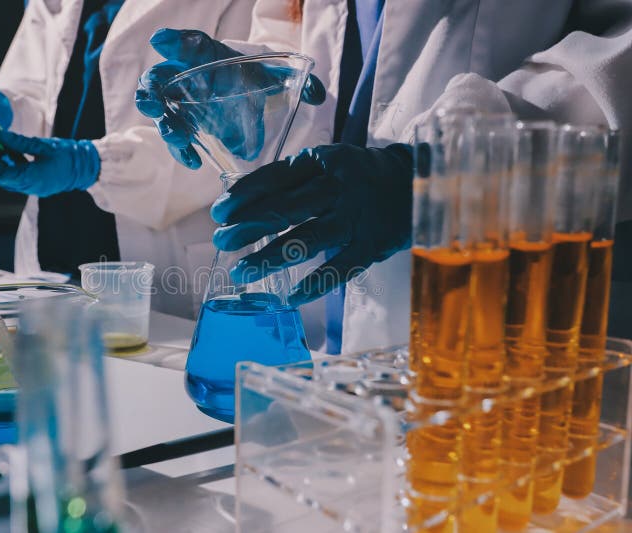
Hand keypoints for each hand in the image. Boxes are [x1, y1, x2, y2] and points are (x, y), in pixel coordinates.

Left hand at [0, 130, 99, 197]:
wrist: (86, 168)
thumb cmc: (68, 155)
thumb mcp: (42, 145)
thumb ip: (18, 142)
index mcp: (34, 178)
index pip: (2, 173)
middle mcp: (31, 187)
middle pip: (2, 178)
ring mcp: (34, 188)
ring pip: (8, 179)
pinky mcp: (36, 186)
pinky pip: (17, 178)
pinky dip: (9, 166)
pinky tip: (6, 152)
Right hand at [135, 28, 325, 168]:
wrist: (246, 96)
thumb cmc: (251, 77)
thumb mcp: (274, 75)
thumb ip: (298, 81)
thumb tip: (318, 94)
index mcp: (204, 55)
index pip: (186, 44)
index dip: (172, 41)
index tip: (160, 41)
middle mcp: (185, 78)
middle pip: (158, 80)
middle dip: (151, 90)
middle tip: (153, 101)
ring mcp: (180, 105)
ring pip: (161, 113)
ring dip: (165, 125)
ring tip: (178, 137)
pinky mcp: (185, 129)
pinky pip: (178, 140)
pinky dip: (183, 151)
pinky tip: (195, 161)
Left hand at [210, 143, 412, 305]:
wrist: (419, 184)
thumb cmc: (357, 176)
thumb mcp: (326, 164)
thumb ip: (291, 180)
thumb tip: (241, 204)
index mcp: (321, 162)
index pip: (274, 178)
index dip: (243, 195)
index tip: (219, 212)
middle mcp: (338, 187)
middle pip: (286, 209)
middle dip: (248, 227)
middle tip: (221, 241)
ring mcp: (357, 217)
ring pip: (307, 240)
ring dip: (270, 257)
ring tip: (242, 271)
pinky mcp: (373, 245)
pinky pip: (340, 269)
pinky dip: (315, 285)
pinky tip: (291, 297)